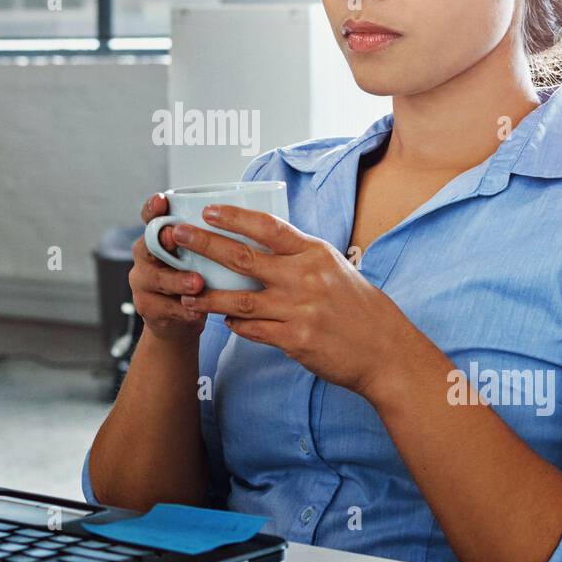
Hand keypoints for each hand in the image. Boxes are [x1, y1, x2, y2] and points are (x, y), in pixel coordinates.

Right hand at [129, 193, 207, 347]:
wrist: (181, 322)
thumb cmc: (198, 278)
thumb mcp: (201, 256)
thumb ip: (209, 239)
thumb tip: (245, 217)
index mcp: (158, 237)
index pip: (151, 217)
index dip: (153, 208)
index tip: (162, 199)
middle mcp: (145, 256)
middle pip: (148, 245)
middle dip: (162, 241)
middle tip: (174, 236)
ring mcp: (143, 282)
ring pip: (156, 278)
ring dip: (177, 279)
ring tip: (197, 283)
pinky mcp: (148, 308)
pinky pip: (163, 308)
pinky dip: (182, 309)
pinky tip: (197, 311)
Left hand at [171, 205, 419, 399]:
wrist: (384, 349)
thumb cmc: (357, 305)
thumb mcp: (333, 267)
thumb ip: (298, 256)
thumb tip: (260, 242)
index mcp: (314, 253)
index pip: (268, 227)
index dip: (235, 217)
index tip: (208, 211)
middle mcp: (305, 278)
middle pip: (244, 258)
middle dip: (205, 246)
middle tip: (176, 238)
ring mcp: (299, 310)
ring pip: (240, 300)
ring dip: (208, 296)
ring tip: (185, 293)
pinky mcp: (295, 340)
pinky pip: (254, 330)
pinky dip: (236, 324)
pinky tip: (223, 321)